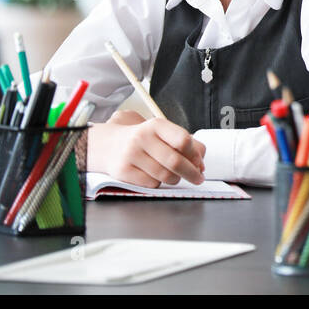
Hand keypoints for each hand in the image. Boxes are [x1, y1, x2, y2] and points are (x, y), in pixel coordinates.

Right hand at [88, 116, 205, 187]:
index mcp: (156, 125)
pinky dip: (158, 183)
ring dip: (175, 179)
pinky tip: (155, 176)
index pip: (183, 140)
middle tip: (198, 178)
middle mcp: (142, 137)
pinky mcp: (123, 170)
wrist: (108, 145)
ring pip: (164, 175)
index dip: (195, 154)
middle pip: (175, 161)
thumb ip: (185, 144)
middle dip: (191, 173)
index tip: (200, 163)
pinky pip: (151, 183)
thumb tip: (200, 163)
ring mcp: (131, 154)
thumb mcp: (162, 134)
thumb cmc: (142, 140)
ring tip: (174, 176)